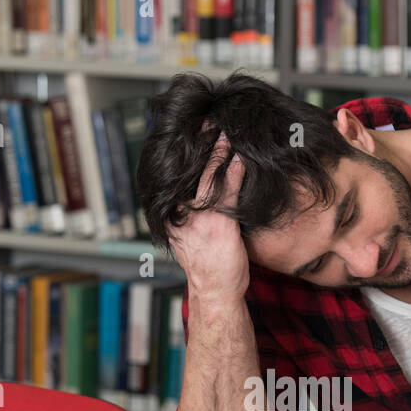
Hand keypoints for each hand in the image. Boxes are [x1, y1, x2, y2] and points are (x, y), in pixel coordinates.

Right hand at [167, 132, 249, 304]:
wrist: (214, 291)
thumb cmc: (209, 266)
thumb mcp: (192, 237)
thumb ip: (192, 215)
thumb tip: (199, 196)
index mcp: (172, 215)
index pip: (176, 176)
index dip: (183, 153)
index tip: (191, 132)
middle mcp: (181, 213)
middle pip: (187, 170)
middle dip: (197, 144)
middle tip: (205, 119)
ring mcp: (199, 217)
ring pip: (206, 175)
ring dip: (216, 150)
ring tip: (223, 130)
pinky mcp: (218, 223)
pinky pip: (226, 190)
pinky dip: (232, 170)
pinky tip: (238, 156)